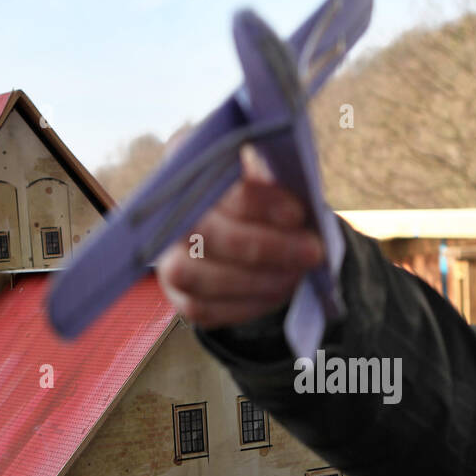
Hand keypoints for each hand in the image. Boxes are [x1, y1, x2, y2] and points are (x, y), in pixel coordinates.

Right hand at [155, 145, 324, 329]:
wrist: (247, 228)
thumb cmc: (261, 195)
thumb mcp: (270, 172)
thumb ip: (273, 176)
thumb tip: (295, 186)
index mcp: (185, 166)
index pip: (214, 184)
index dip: (257, 202)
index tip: (297, 213)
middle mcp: (163, 212)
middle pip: (206, 235)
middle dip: (266, 247)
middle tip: (312, 251)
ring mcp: (166, 258)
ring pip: (201, 279)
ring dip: (259, 280)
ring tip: (298, 272)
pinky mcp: (179, 297)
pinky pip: (205, 310)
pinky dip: (248, 303)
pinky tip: (279, 289)